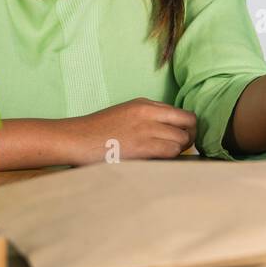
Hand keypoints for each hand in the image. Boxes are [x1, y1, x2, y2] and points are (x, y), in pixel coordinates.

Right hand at [62, 97, 197, 164]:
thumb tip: (169, 130)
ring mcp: (147, 129)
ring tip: (167, 157)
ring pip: (182, 139)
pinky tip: (160, 162)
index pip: (181, 113)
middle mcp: (149, 112)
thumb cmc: (96, 132)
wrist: (75, 139)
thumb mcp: (125, 114)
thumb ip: (148, 118)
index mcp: (145, 104)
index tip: (181, 137)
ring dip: (179, 150)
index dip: (186, 127)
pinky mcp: (143, 146)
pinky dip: (171, 158)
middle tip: (180, 149)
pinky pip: (171, 151)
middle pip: (189, 123)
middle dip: (189, 137)